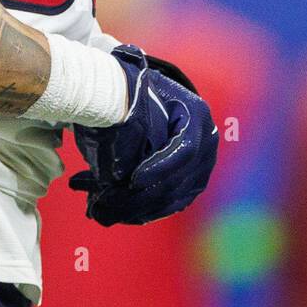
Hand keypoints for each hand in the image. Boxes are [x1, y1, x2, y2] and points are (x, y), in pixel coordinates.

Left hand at [69, 45, 217, 225]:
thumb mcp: (136, 93)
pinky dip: (143, 212)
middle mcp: (206, 143)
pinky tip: (116, 213)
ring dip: (135, 210)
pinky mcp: (193, 184)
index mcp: (196, 114)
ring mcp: (203, 166)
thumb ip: (130, 116)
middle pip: (176, 181)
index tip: (133, 181)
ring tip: (100, 210)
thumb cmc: (141, 93)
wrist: (157, 98)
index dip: (160, 167)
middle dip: (138, 197)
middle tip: (104, 202)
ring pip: (171, 199)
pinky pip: (170, 205)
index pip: (185, 149)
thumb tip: (111, 156)